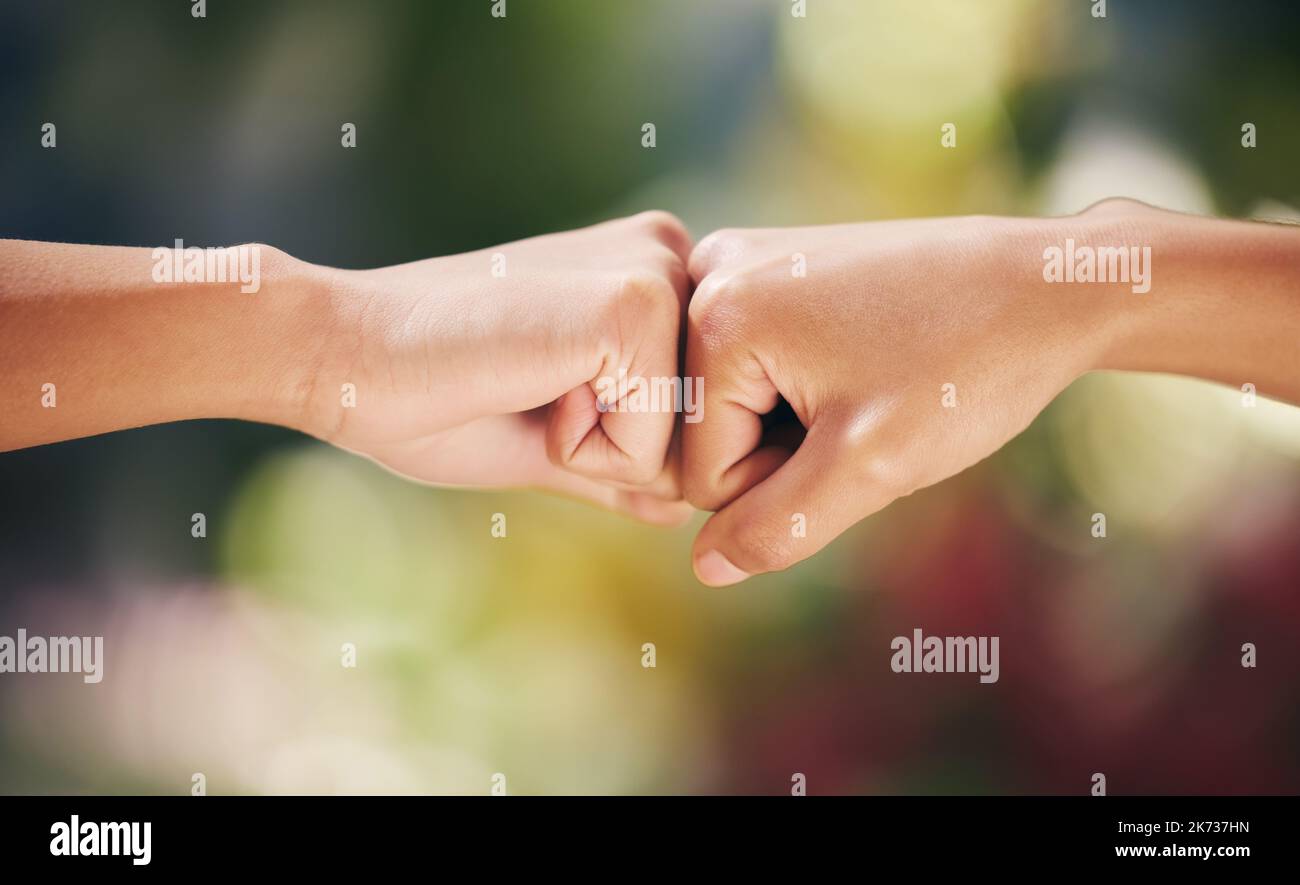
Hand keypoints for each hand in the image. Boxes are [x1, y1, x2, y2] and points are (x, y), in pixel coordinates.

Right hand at [304, 211, 694, 523]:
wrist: (346, 356)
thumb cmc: (434, 399)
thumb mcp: (550, 442)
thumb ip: (623, 468)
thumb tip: (685, 505)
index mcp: (653, 273)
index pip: (701, 419)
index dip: (616, 451)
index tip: (535, 390)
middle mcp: (672, 257)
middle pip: (706, 437)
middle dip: (618, 454)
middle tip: (530, 388)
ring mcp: (658, 275)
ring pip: (685, 450)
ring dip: (598, 452)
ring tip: (528, 383)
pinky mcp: (634, 307)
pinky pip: (650, 452)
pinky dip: (581, 451)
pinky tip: (526, 385)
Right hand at [681, 200, 1299, 584]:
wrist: (1049, 285)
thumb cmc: (967, 369)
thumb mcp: (869, 468)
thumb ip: (777, 530)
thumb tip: (705, 568)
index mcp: (717, 317)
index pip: (701, 474)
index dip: (782, 487)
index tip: (858, 434)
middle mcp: (710, 273)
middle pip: (707, 434)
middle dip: (781, 450)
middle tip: (865, 409)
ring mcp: (743, 260)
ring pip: (731, 404)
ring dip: (793, 420)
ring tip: (867, 383)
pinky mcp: (773, 262)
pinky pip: (752, 363)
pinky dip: (799, 383)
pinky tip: (860, 361)